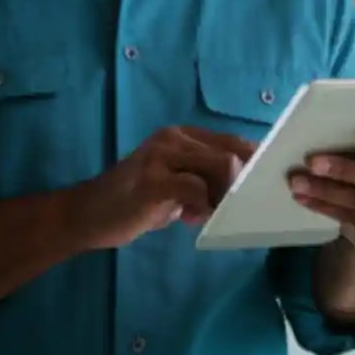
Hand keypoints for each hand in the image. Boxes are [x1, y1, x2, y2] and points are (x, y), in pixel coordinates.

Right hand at [82, 126, 255, 249]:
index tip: (266, 187)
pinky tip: (187, 218)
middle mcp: (173, 138)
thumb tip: (245, 188)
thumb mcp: (177, 185)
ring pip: (220, 167)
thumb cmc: (136, 203)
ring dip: (222, 196)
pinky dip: (202, 207)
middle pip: (232, 153)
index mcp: (183, 136)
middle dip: (240, 185)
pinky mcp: (152, 180)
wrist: (88, 214)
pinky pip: (195, 189)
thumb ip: (205, 180)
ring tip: (201, 213)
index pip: (233, 141)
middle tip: (227, 209)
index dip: (255, 163)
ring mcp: (161, 156)